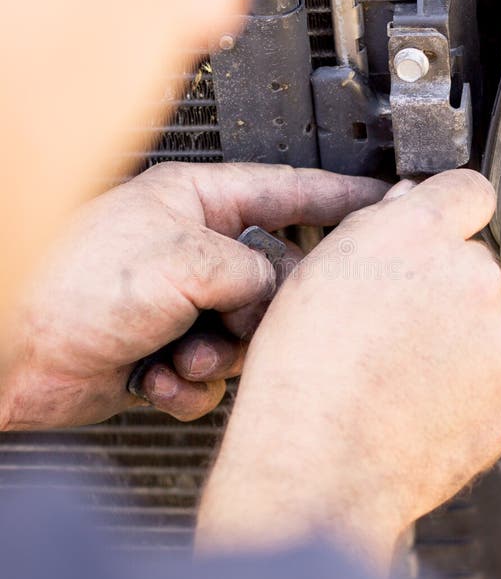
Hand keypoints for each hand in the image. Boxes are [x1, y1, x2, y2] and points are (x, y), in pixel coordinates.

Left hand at [0, 162, 386, 429]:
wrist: (12, 355)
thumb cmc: (71, 286)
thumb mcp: (183, 259)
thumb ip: (253, 271)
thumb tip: (277, 297)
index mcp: (197, 204)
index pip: (288, 192)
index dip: (340, 199)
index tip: (385, 205)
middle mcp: (193, 251)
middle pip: (275, 279)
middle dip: (259, 313)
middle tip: (239, 322)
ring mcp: (181, 304)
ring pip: (249, 335)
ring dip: (218, 357)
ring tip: (183, 355)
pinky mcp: (167, 352)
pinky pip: (213, 376)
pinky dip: (189, 386)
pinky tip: (157, 379)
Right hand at [197, 170, 500, 570]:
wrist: (318, 465)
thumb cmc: (303, 378)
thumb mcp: (313, 275)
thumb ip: (374, 228)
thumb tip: (404, 211)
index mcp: (419, 234)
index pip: (468, 188)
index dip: (450, 207)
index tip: (441, 226)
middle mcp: (470, 277)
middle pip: (471, 263)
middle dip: (439, 285)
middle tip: (391, 323)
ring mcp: (498, 340)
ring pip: (483, 322)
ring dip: (452, 337)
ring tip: (396, 374)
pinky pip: (493, 376)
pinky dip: (464, 386)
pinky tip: (415, 403)